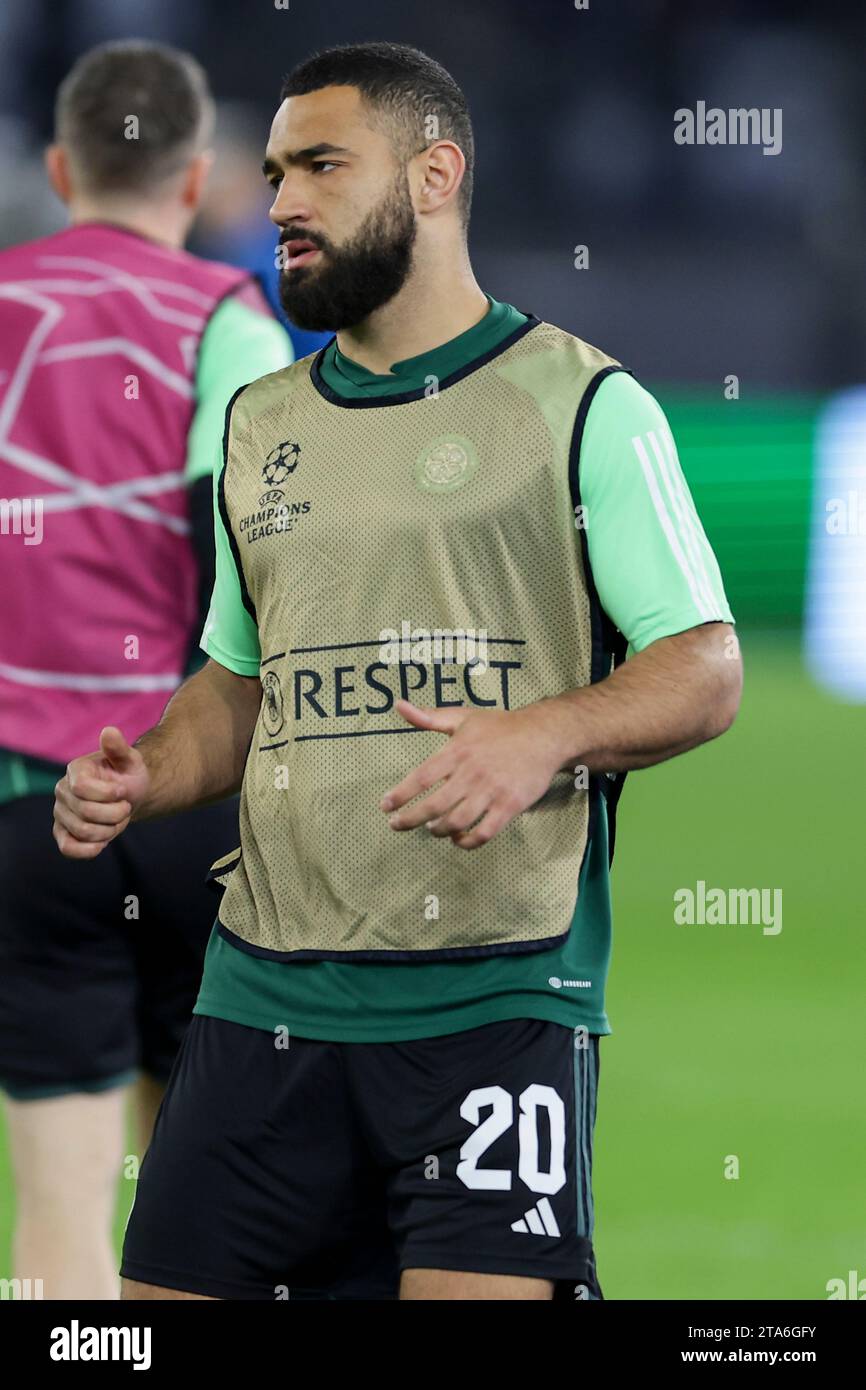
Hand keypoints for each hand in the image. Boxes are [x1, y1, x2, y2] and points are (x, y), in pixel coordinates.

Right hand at [53, 726, 149, 859]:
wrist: (128, 796)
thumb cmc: (128, 774)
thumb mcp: (131, 760)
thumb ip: (120, 748)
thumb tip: (109, 731)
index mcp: (75, 770)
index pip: (82, 788)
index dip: (109, 794)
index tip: (123, 790)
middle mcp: (62, 790)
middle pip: (86, 813)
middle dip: (115, 814)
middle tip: (126, 808)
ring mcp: (60, 812)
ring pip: (83, 832)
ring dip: (110, 830)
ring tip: (118, 820)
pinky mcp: (62, 832)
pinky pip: (68, 848)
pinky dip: (89, 849)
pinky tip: (103, 843)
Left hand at [380, 699, 562, 849]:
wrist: (543, 735)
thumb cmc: (500, 727)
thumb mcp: (463, 717)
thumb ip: (429, 717)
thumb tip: (398, 706)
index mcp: (457, 751)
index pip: (421, 777)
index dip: (400, 794)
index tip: (385, 806)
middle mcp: (471, 773)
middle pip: (434, 806)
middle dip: (410, 820)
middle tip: (397, 825)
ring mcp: (491, 791)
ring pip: (456, 823)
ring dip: (438, 831)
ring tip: (431, 829)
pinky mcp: (509, 806)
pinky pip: (483, 833)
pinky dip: (466, 842)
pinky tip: (457, 839)